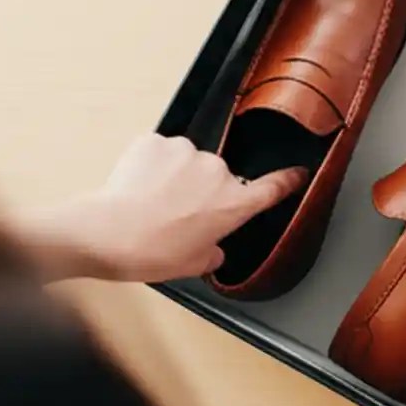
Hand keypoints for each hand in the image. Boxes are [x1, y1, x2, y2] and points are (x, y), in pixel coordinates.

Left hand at [18, 133, 306, 281]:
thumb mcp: (193, 264)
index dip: (288, 180)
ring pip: (187, 162)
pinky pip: (160, 151)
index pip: (273, 188)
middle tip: (176, 214)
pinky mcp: (156, 141)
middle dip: (202, 191)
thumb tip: (212, 246)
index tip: (298, 172)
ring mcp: (187, 152)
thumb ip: (213, 251)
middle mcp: (217, 172)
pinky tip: (136, 186)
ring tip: (151, 202)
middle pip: (219, 177)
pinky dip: (150, 165)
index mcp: (234, 204)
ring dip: (175, 177)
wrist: (106, 234)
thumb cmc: (151, 252)